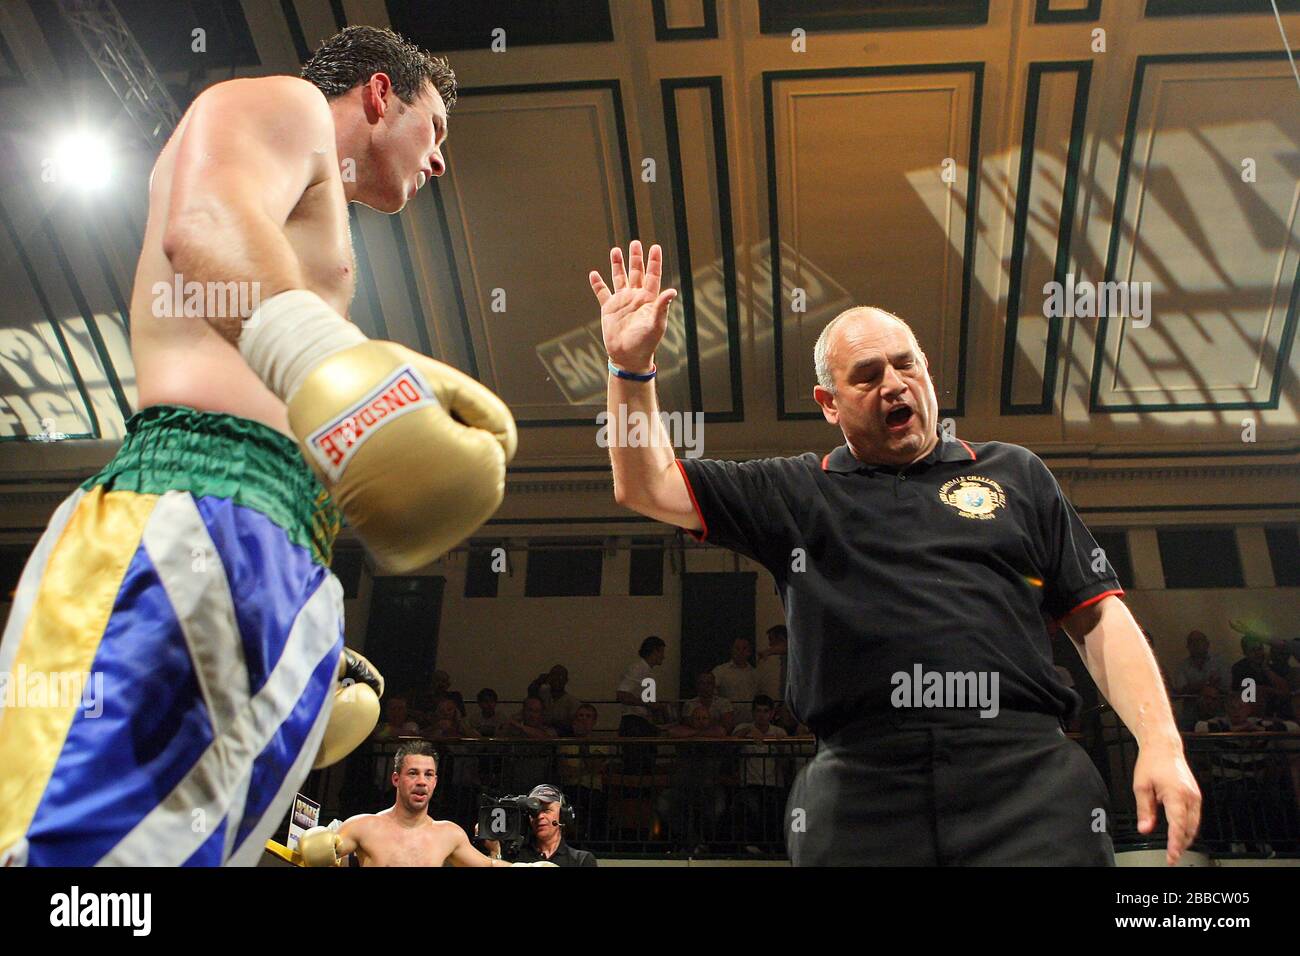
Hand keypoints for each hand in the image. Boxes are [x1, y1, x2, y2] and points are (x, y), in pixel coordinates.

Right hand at [589, 240, 676, 370]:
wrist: (628, 356)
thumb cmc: (646, 342)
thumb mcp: (656, 324)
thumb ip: (662, 306)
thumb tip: (672, 291)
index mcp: (649, 299)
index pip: (653, 275)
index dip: (654, 261)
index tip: (655, 247)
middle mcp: (635, 297)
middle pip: (636, 272)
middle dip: (636, 258)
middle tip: (636, 243)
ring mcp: (622, 302)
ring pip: (619, 278)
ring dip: (617, 265)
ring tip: (616, 250)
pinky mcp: (608, 309)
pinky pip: (602, 293)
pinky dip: (597, 284)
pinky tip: (594, 274)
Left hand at [1133, 744, 1201, 864]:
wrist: (1163, 747)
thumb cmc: (1152, 762)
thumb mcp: (1141, 787)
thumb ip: (1144, 810)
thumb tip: (1145, 829)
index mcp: (1176, 794)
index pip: (1178, 826)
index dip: (1175, 844)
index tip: (1171, 856)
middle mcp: (1190, 796)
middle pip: (1189, 829)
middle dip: (1181, 844)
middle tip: (1171, 856)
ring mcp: (1195, 796)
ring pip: (1194, 824)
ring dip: (1186, 837)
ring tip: (1175, 848)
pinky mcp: (1196, 795)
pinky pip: (1195, 816)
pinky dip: (1188, 827)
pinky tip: (1180, 832)